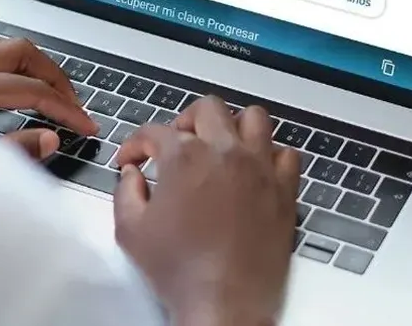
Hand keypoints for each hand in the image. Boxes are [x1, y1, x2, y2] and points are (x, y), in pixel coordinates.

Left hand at [0, 36, 97, 158]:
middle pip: (22, 51)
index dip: (65, 109)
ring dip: (30, 65)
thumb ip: (12, 150)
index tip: (84, 126)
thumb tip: (49, 140)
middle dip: (54, 76)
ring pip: (2, 46)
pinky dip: (6, 65)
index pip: (33, 90)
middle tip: (71, 102)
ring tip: (48, 92)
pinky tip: (9, 86)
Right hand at [114, 97, 300, 325]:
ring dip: (232, 126)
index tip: (133, 159)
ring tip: (220, 145)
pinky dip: (270, 155)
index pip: (155, 131)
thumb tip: (131, 175)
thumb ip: (125, 192)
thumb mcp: (131, 230)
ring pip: (253, 118)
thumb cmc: (180, 270)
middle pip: (207, 108)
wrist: (224, 303)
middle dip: (185, 121)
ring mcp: (259, 169)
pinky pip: (286, 154)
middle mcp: (225, 153)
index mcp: (185, 158)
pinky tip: (254, 170)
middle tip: (176, 143)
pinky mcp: (284, 191)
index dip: (136, 143)